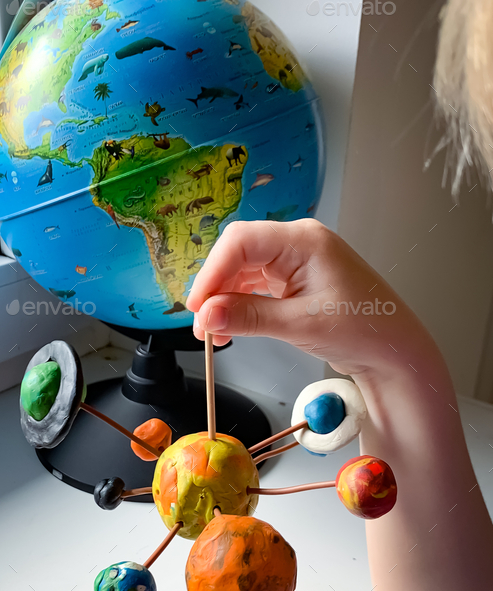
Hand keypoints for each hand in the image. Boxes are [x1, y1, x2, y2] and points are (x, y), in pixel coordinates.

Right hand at [187, 219, 428, 376]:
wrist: (392, 350)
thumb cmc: (363, 329)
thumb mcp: (299, 325)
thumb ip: (248, 318)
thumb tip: (206, 317)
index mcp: (304, 241)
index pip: (241, 242)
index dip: (212, 272)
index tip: (197, 306)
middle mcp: (298, 243)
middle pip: (238, 253)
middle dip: (215, 287)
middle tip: (201, 324)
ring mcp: (296, 260)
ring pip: (243, 269)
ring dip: (224, 299)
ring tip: (214, 333)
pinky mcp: (294, 278)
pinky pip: (256, 283)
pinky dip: (239, 304)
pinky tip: (230, 326)